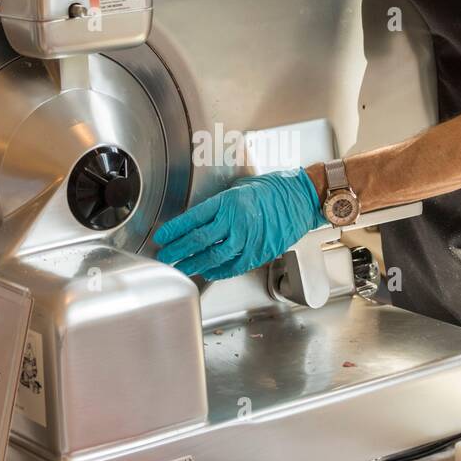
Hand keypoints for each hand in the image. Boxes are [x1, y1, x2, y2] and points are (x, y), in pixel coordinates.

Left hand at [153, 170, 322, 281]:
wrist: (299, 199)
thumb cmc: (270, 191)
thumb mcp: (238, 188)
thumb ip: (218, 205)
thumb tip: (197, 220)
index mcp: (227, 202)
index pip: (192, 218)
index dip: (174, 230)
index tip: (162, 237)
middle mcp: (235, 221)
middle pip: (198, 240)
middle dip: (178, 250)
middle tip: (165, 256)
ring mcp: (247, 239)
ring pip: (214, 256)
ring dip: (193, 263)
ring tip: (181, 267)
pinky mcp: (258, 252)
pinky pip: (233, 266)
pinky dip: (218, 271)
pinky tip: (207, 272)